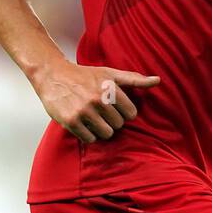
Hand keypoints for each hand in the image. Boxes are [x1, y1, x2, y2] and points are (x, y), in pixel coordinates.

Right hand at [30, 59, 159, 142]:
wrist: (53, 75)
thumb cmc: (85, 75)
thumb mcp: (110, 73)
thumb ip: (135, 79)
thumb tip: (158, 81)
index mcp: (111, 87)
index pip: (131, 114)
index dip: (124, 113)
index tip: (115, 108)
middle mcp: (99, 99)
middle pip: (119, 125)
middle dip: (112, 120)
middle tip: (101, 112)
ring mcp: (84, 111)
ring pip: (106, 134)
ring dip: (101, 129)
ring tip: (93, 118)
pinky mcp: (71, 121)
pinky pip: (90, 139)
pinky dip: (88, 134)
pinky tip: (83, 124)